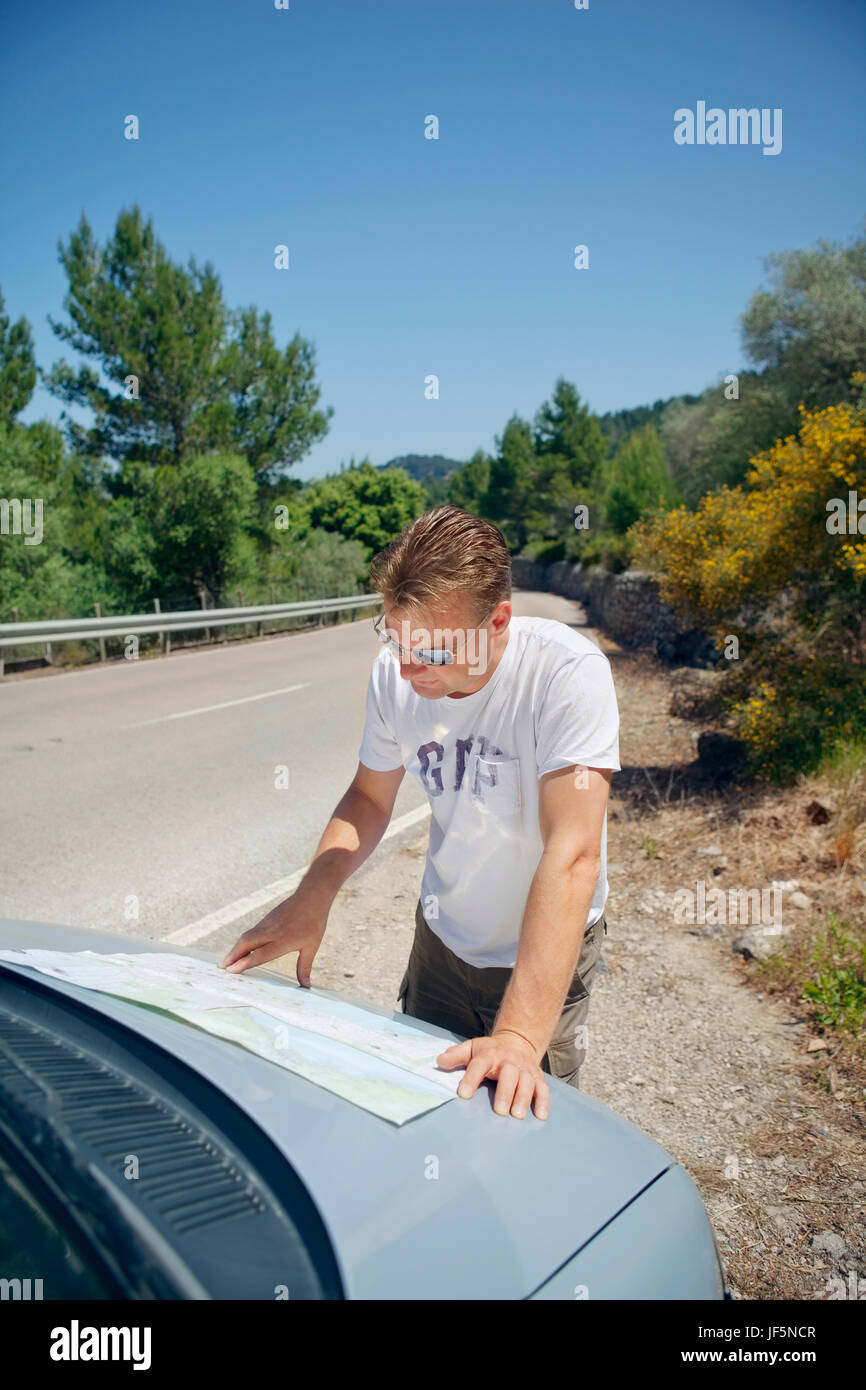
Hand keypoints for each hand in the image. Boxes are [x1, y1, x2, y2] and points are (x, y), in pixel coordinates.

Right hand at [218, 889, 327, 985]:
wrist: (311, 896)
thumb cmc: (314, 922)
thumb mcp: (311, 947)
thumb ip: (304, 967)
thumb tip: (306, 987)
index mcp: (283, 940)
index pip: (260, 954)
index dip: (245, 962)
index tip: (231, 970)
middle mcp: (271, 932)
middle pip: (246, 943)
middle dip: (233, 956)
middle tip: (222, 968)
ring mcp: (267, 924)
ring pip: (246, 937)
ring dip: (235, 949)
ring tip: (226, 961)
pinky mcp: (266, 920)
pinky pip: (250, 933)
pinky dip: (242, 942)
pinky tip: (239, 949)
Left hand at [435, 1029, 549, 1119]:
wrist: (518, 1041)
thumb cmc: (490, 1051)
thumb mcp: (472, 1048)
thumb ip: (456, 1055)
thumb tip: (439, 1061)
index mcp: (489, 1055)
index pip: (478, 1066)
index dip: (471, 1079)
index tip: (463, 1094)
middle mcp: (508, 1061)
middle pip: (508, 1075)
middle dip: (504, 1092)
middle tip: (499, 1110)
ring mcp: (524, 1069)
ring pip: (526, 1082)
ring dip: (523, 1098)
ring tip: (517, 1115)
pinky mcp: (537, 1077)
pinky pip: (542, 1088)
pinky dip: (543, 1101)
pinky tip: (541, 1115)